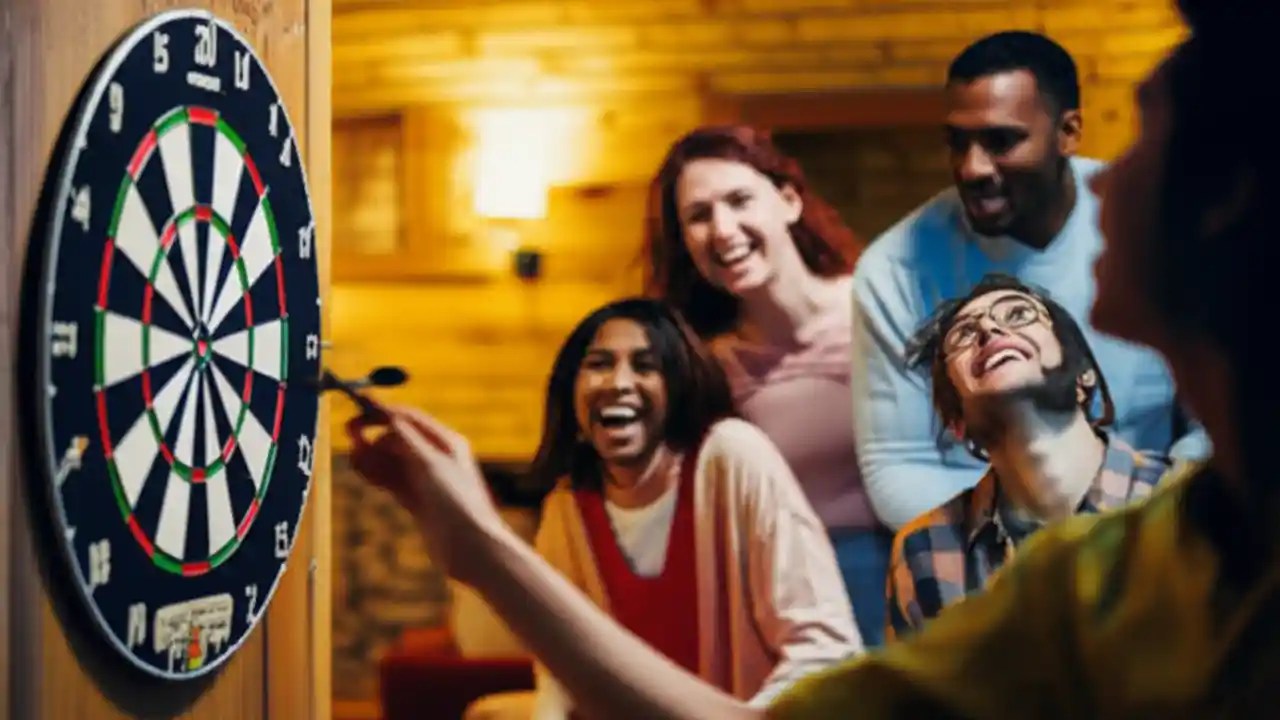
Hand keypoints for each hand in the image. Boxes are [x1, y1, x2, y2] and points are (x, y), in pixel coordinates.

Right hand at [346, 404, 506, 583]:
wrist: (472, 547)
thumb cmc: (456, 501)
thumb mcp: (430, 464)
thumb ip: (407, 439)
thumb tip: (388, 415)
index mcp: (447, 442)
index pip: (410, 418)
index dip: (382, 413)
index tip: (356, 412)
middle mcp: (437, 458)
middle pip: (399, 438)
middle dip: (375, 435)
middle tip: (350, 435)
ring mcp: (427, 480)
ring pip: (393, 460)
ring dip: (373, 455)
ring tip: (353, 456)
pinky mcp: (419, 501)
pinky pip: (393, 480)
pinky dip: (377, 473)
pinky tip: (362, 469)